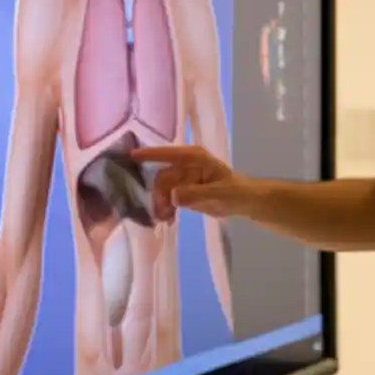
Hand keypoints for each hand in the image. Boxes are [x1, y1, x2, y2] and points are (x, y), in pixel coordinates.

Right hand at [130, 145, 248, 220]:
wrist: (243, 203)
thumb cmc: (236, 192)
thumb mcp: (219, 193)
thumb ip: (196, 194)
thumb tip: (172, 196)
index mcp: (195, 158)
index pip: (169, 154)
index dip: (150, 154)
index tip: (130, 156)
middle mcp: (185, 165)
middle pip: (162, 177)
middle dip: (158, 194)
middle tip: (161, 211)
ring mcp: (181, 178)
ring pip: (161, 190)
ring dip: (160, 204)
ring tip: (164, 218)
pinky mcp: (180, 192)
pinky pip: (166, 199)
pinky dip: (165, 209)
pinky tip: (167, 219)